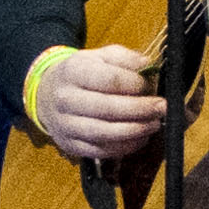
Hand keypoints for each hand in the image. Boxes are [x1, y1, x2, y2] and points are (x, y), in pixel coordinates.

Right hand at [34, 43, 164, 162]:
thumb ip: (126, 58)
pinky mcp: (69, 145)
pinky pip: (100, 151)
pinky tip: (139, 138)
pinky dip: (124, 147)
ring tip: (154, 124)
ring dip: (135, 130)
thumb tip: (148, 66)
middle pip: (107, 108)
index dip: (135, 84)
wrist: (47, 93)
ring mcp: (65, 124)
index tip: (150, 86)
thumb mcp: (100, 56)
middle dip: (140, 109)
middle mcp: (65, 99)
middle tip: (162, 107)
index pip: (109, 80)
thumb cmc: (82, 74)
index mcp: (73, 71)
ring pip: (103, 133)